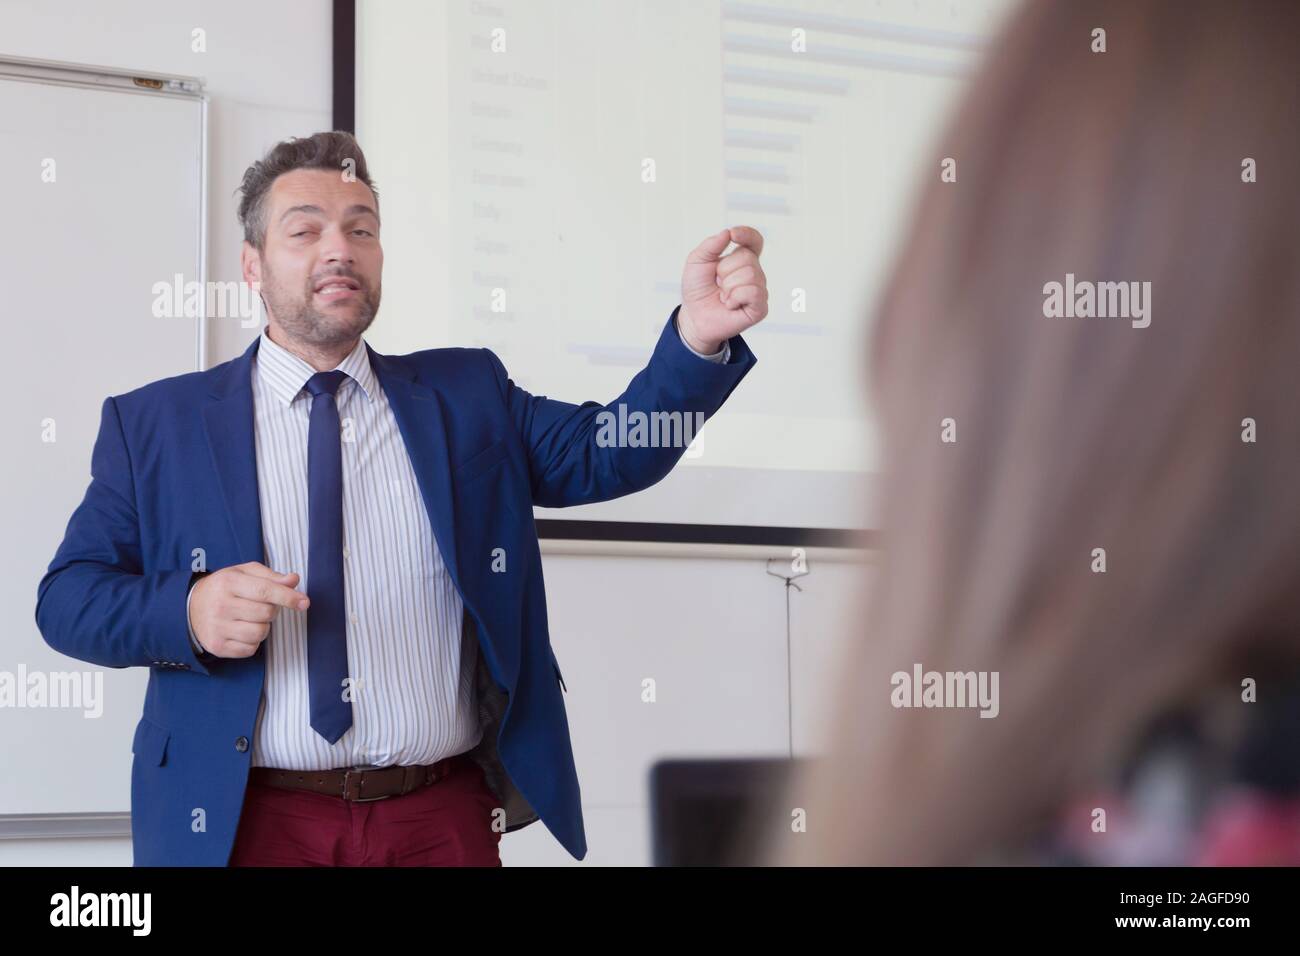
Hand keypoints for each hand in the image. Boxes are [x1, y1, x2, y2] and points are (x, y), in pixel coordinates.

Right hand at [189, 561, 308, 658]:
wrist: (189, 607)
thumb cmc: (223, 588)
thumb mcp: (243, 573)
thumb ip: (270, 576)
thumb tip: (293, 580)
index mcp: (229, 582)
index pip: (265, 591)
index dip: (288, 597)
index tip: (304, 602)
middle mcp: (221, 605)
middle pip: (266, 613)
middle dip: (271, 610)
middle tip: (259, 605)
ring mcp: (218, 627)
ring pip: (261, 633)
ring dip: (263, 627)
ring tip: (250, 618)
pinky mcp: (217, 646)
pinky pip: (251, 649)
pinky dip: (253, 642)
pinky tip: (241, 630)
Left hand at [679, 225, 767, 353]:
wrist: (693, 316)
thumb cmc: (697, 289)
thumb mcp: (697, 261)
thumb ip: (711, 245)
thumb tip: (727, 232)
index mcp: (741, 258)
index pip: (754, 240)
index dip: (748, 234)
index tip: (733, 235)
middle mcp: (754, 272)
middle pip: (747, 257)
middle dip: (725, 270)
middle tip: (718, 284)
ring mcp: (759, 290)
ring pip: (750, 274)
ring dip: (728, 286)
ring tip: (723, 296)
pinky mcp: (760, 308)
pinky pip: (753, 292)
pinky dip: (735, 297)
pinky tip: (730, 304)